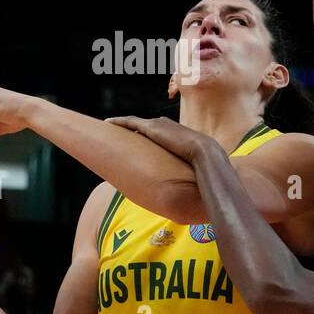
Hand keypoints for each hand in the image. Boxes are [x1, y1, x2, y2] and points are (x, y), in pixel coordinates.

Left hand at [105, 115, 220, 165]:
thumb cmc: (206, 166)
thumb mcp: (199, 170)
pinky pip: (129, 122)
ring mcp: (158, 124)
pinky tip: (107, 123)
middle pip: (145, 126)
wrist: (205, 154)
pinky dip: (118, 121)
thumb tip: (196, 192)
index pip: (160, 133)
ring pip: (134, 123)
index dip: (150, 138)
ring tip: (110, 127)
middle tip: (120, 137)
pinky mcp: (149, 127)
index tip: (140, 145)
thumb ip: (194, 176)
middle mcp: (167, 125)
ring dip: (122, 124)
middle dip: (134, 129)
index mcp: (178, 133)